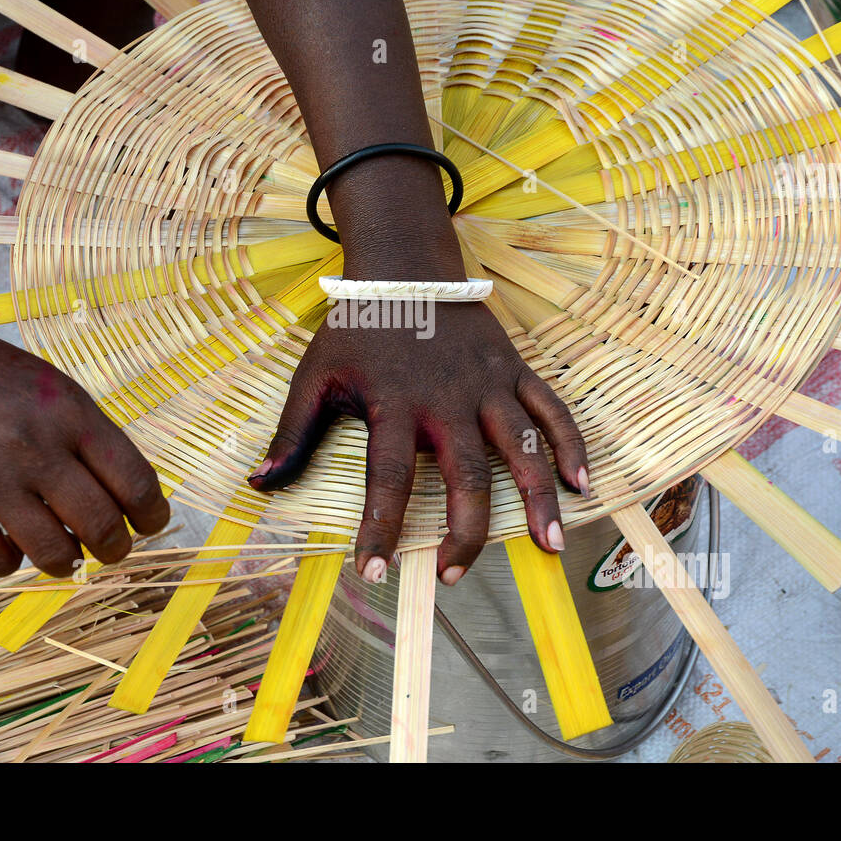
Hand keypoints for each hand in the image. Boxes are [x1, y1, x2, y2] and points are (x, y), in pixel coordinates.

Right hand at [0, 294, 169, 576]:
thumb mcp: (57, 393)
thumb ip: (91, 442)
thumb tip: (131, 504)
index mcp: (72, 414)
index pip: (134, 481)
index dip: (151, 515)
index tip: (150, 525)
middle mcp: (35, 446)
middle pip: (101, 525)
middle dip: (115, 549)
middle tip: (112, 551)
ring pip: (54, 552)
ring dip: (67, 563)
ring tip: (66, 557)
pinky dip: (11, 562)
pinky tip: (11, 547)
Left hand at [247, 299, 588, 585]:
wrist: (405, 265)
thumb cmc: (357, 327)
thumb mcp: (314, 376)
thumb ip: (292, 433)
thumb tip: (259, 485)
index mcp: (394, 402)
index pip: (388, 476)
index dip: (381, 527)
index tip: (373, 571)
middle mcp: (447, 397)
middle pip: (466, 474)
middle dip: (465, 531)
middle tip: (455, 575)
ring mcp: (487, 383)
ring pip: (521, 446)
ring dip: (538, 497)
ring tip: (549, 545)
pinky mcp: (515, 369)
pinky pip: (551, 409)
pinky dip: (570, 445)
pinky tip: (582, 487)